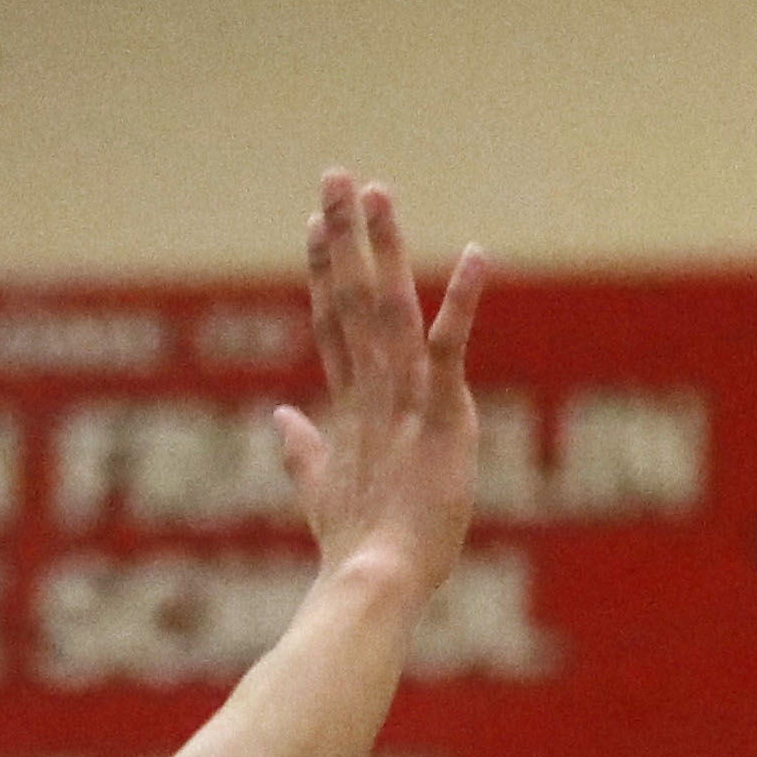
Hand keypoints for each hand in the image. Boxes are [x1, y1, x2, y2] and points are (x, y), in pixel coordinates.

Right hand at [273, 173, 483, 603]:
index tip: (316, 226)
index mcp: (350, 405)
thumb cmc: (356, 548)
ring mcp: (402, 398)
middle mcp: (370, 390)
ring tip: (376, 191)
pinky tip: (477, 254)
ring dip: (384, 248)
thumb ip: (302, 450)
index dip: (324, 272)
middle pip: (351, 299)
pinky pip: (451, 347)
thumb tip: (279, 419)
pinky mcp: (439, 413)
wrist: (376, 580)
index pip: (333, 324)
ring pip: (389, 307)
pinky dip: (463, 301)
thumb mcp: (323, 490)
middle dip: (343, 236)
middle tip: (335, 175)